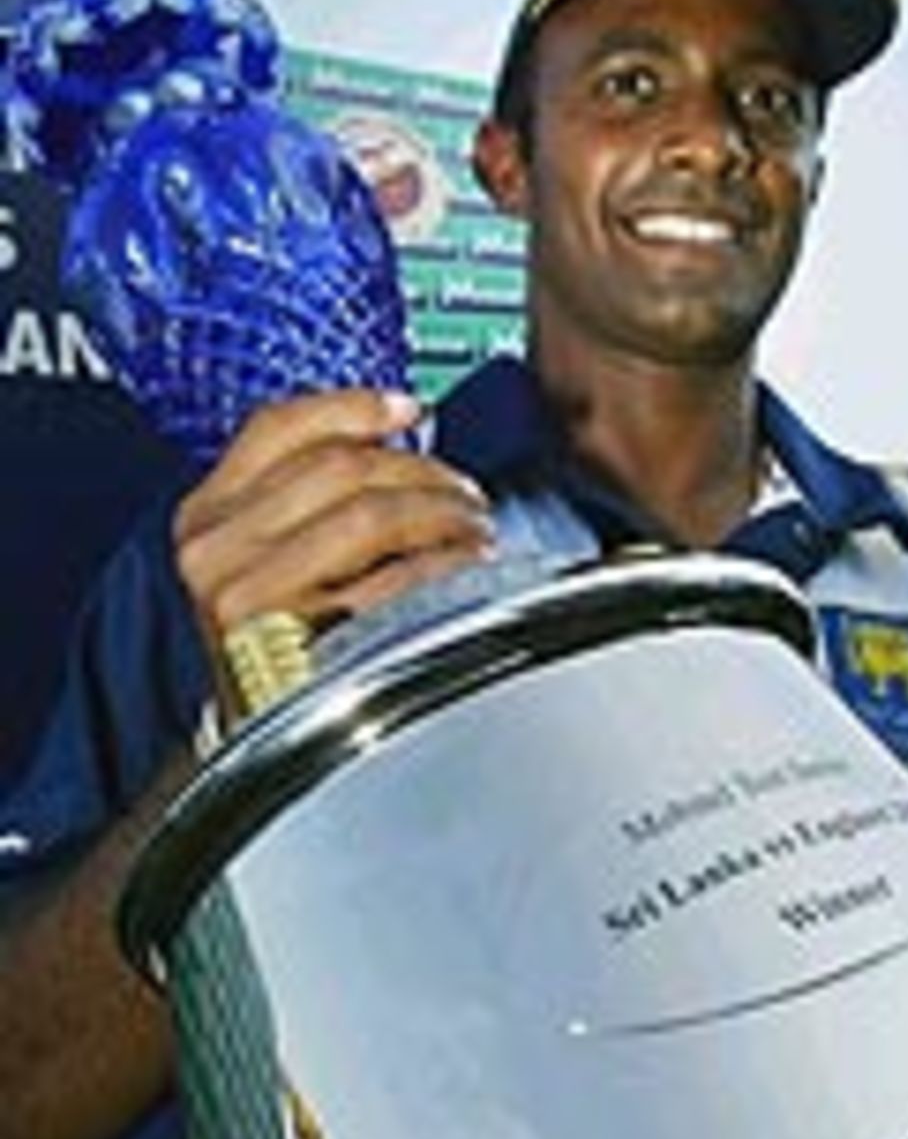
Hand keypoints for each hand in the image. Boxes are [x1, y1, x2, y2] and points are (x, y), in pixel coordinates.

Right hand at [174, 389, 496, 658]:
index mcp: (205, 515)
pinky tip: (465, 569)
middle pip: (341, 468)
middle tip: (464, 491)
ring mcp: (251, 598)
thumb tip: (392, 433)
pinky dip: (444, 567)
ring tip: (471, 526)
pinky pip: (393, 584)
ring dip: (441, 512)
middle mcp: (217, 550)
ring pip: (370, 513)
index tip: (408, 408)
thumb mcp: (254, 555)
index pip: (278, 428)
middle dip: (422, 470)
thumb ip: (297, 494)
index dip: (352, 408)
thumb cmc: (268, 641)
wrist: (252, 730)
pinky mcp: (298, 643)